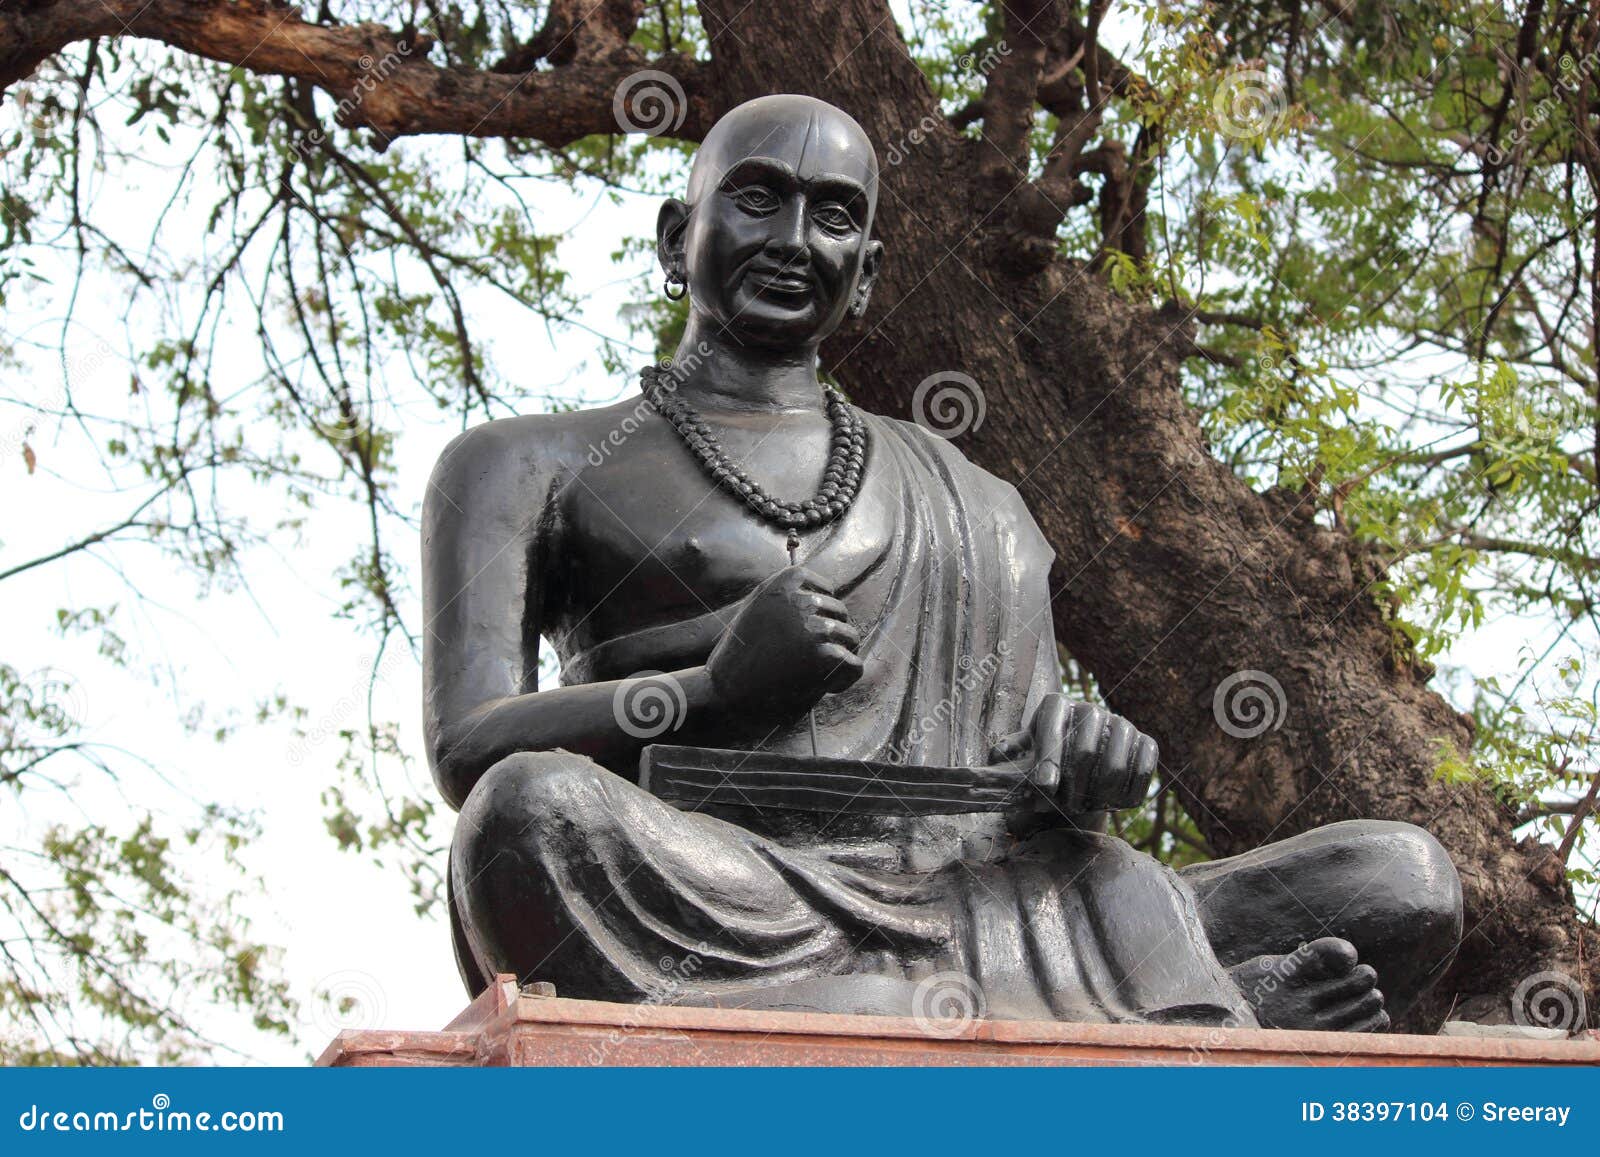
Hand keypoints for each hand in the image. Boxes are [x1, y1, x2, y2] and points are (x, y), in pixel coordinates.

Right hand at [706, 566, 862, 717]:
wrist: (723, 694)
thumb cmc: (739, 658)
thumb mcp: (758, 610)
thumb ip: (787, 599)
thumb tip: (824, 596)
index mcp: (783, 582)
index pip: (827, 589)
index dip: (821, 614)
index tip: (803, 636)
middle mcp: (800, 599)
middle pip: (841, 613)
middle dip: (830, 637)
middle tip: (803, 661)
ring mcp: (814, 627)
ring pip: (851, 638)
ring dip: (837, 658)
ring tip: (809, 673)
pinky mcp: (825, 656)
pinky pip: (854, 666)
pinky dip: (842, 681)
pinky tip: (821, 688)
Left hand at [989, 695, 1157, 812]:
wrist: (1076, 768)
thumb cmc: (1042, 761)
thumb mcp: (1020, 756)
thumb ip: (1009, 753)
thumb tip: (1002, 753)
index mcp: (1055, 706)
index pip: (1053, 729)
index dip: (1049, 760)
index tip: (1044, 787)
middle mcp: (1091, 709)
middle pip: (1086, 752)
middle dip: (1072, 787)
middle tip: (1064, 806)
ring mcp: (1122, 725)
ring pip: (1115, 768)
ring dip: (1097, 797)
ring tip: (1082, 806)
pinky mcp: (1146, 743)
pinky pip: (1143, 772)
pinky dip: (1125, 796)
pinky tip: (1108, 803)